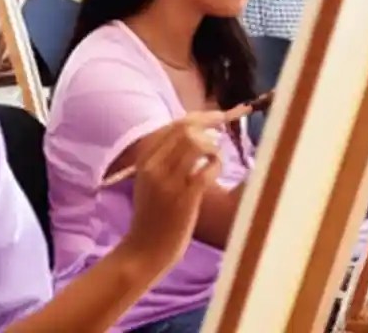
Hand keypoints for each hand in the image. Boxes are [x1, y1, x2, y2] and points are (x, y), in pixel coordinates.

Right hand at [118, 111, 229, 275]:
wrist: (144, 250)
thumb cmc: (152, 216)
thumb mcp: (148, 182)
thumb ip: (164, 158)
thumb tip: (192, 134)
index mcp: (144, 160)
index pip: (174, 125)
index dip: (199, 117)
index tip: (215, 117)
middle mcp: (155, 166)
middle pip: (186, 129)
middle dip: (210, 123)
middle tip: (223, 127)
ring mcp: (169, 181)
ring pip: (197, 143)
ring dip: (212, 146)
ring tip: (214, 156)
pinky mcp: (185, 197)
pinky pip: (207, 168)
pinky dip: (216, 165)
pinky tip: (213, 171)